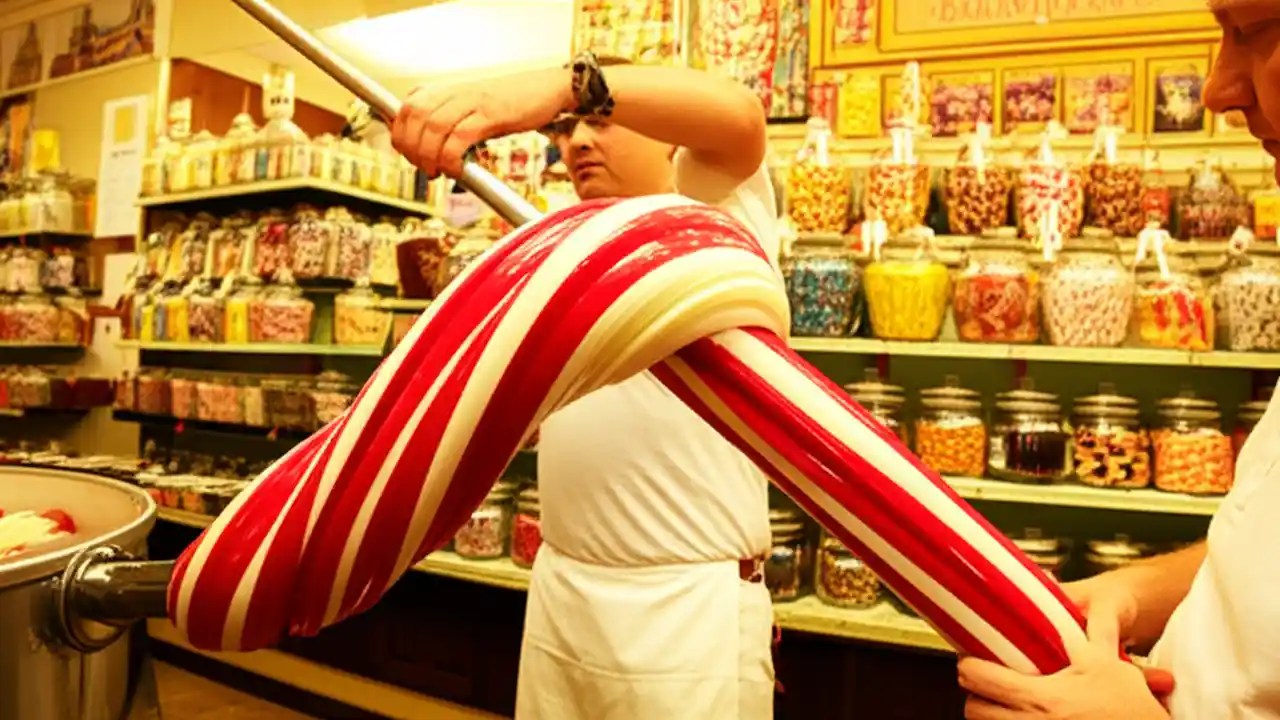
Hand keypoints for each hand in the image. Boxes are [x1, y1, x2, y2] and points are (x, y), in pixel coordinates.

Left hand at [391, 68, 571, 177]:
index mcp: (446, 88)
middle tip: (424, 169)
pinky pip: (460, 137)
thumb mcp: (472, 107)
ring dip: (429, 156)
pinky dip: (452, 157)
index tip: (407, 155)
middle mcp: (455, 91)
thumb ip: (449, 121)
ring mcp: (472, 100)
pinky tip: (457, 170)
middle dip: (412, 149)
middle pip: (415, 117)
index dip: (400, 134)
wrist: (547, 88)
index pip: (406, 108)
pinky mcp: (490, 113)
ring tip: (437, 172)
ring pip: (434, 128)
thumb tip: (425, 149)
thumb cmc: (511, 103)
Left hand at [955, 578, 1172, 719]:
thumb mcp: (1106, 660)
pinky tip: (1016, 718)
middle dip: (975, 695)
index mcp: (1042, 696)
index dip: (969, 666)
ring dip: (988, 716)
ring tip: (997, 703)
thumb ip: (1086, 623)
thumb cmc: (1128, 703)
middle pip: (973, 710)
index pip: (979, 679)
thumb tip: (1058, 579)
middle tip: (983, 683)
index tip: (971, 660)